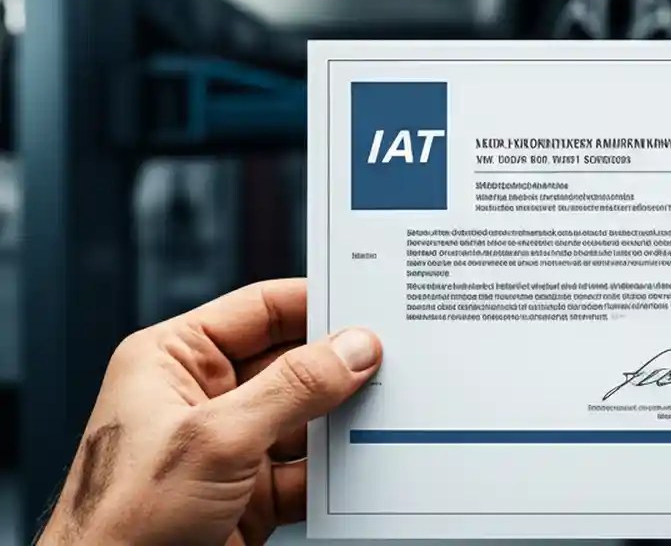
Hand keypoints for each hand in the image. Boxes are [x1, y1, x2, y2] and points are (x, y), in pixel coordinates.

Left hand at [37, 279, 381, 545]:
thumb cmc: (121, 520)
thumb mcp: (217, 438)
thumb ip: (293, 388)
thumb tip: (353, 348)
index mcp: (174, 360)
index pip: (259, 310)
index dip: (315, 305)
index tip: (369, 308)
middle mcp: (202, 397)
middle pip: (291, 363)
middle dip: (340, 367)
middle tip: (394, 361)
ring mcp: (228, 447)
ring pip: (306, 418)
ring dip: (343, 422)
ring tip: (388, 413)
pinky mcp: (249, 494)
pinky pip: (308, 470)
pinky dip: (338, 471)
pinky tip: (365, 465)